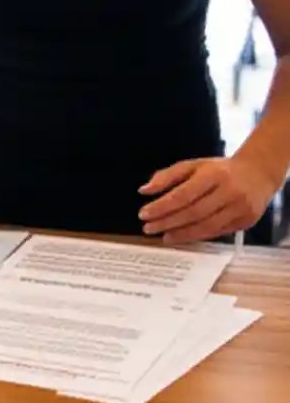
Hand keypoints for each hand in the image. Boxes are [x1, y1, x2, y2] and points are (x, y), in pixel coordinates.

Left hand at [138, 156, 279, 244]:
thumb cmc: (219, 170)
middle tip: (148, 228)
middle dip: (167, 222)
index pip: (183, 194)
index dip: (162, 206)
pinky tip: (182, 237)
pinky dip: (197, 236)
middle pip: (193, 213)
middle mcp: (229, 192)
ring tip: (163, 236)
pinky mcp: (246, 221)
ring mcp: (240, 208)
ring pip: (206, 227)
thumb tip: (144, 190)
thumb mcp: (193, 165)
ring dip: (181, 234)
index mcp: (214, 174)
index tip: (143, 214)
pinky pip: (217, 232)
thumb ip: (167, 176)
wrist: (258, 173)